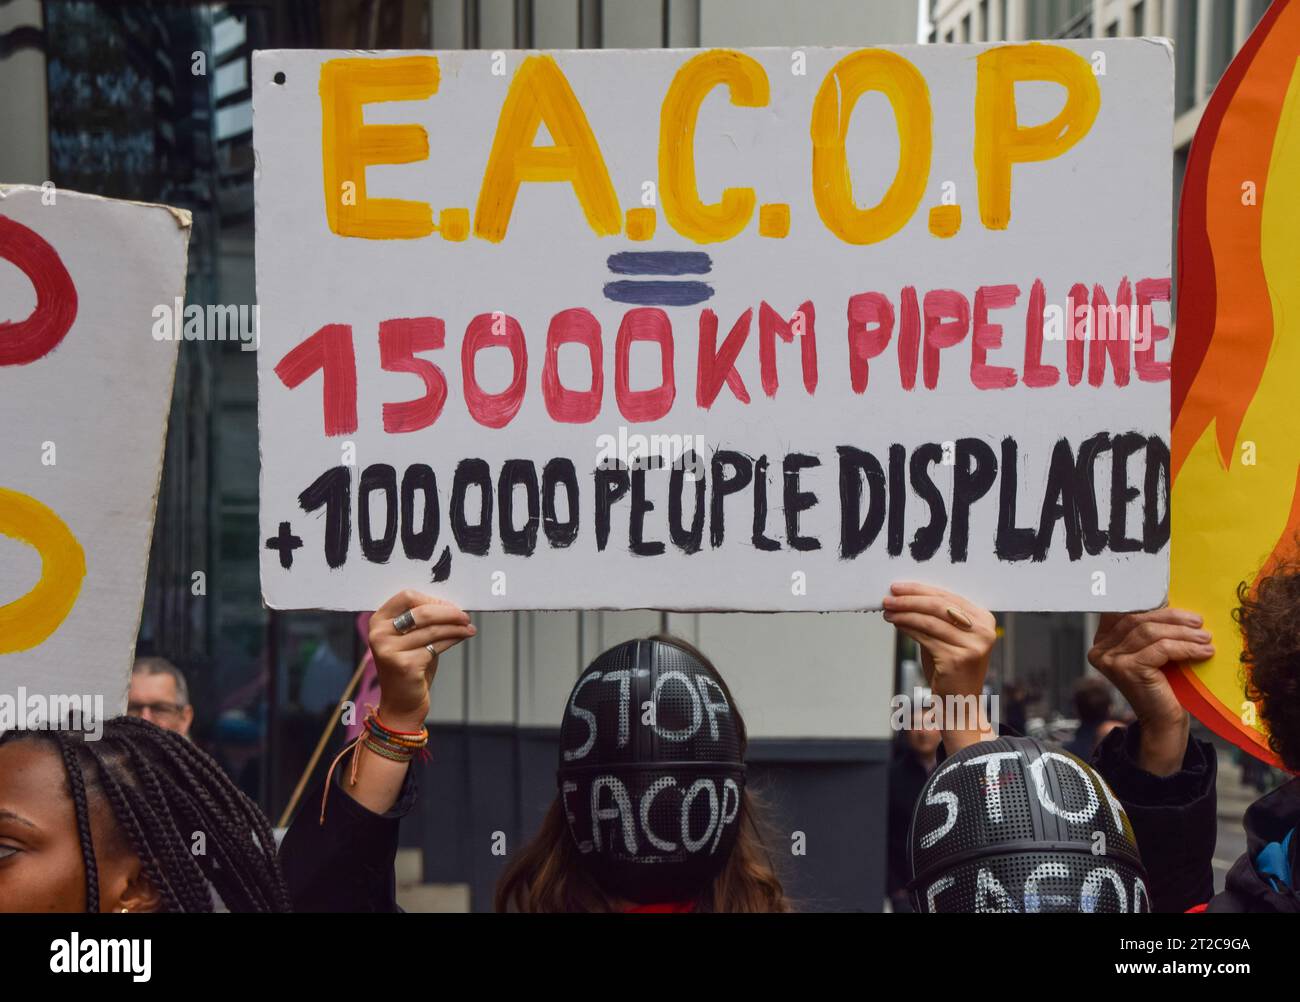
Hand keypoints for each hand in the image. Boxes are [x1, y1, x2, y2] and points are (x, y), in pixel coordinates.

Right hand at [369, 589, 474, 730]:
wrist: (401, 705)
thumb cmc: (409, 668)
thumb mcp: (411, 640)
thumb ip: (423, 621)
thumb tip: (451, 605)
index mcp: (378, 622)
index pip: (406, 596)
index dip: (431, 599)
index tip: (448, 605)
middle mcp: (379, 635)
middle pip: (421, 612)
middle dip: (448, 612)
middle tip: (464, 615)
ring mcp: (389, 650)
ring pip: (432, 629)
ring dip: (455, 626)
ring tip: (468, 627)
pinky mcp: (405, 665)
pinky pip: (437, 645)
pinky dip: (454, 639)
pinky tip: (463, 637)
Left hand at [883, 583, 997, 753]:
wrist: (959, 703)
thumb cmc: (950, 668)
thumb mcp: (947, 636)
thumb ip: (935, 616)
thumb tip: (905, 595)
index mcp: (985, 619)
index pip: (948, 596)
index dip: (921, 589)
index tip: (899, 586)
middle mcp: (983, 631)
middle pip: (940, 605)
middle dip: (910, 599)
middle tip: (889, 597)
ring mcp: (973, 645)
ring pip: (930, 620)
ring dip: (904, 613)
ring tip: (887, 610)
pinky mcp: (958, 659)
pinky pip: (926, 637)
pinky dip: (907, 627)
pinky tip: (895, 623)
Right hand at [1087, 609, 1211, 774]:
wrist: (1164, 722)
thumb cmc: (1163, 684)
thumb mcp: (1154, 650)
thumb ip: (1152, 628)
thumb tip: (1170, 599)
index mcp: (1103, 641)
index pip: (1126, 611)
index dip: (1151, 604)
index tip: (1178, 605)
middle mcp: (1100, 649)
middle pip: (1138, 618)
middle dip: (1172, 617)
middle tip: (1199, 622)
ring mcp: (1111, 660)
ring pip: (1150, 632)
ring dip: (1183, 632)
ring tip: (1205, 637)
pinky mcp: (1127, 669)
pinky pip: (1160, 648)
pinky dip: (1186, 647)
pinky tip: (1203, 651)